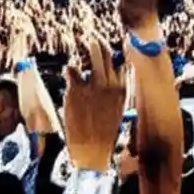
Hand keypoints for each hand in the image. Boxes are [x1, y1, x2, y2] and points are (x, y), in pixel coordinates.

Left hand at [62, 34, 126, 170]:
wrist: (92, 153)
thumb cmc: (106, 136)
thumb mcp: (118, 113)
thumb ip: (117, 94)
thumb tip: (117, 79)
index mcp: (124, 90)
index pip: (123, 63)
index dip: (117, 55)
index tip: (113, 49)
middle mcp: (110, 84)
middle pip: (106, 54)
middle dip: (100, 45)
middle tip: (94, 40)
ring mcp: (93, 85)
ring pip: (91, 56)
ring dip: (88, 49)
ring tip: (84, 43)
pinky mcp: (75, 90)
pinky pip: (71, 70)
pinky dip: (70, 69)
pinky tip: (69, 71)